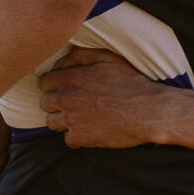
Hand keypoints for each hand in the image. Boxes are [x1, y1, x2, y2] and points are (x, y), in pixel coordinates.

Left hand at [37, 48, 178, 148]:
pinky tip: (92, 130)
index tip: (67, 90)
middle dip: (57, 104)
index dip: (54, 86)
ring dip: (64, 121)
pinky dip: (78, 137)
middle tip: (76, 105)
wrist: (150, 111)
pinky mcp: (79, 138)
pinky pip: (67, 139)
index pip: (44, 83)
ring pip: (52, 123)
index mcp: (70, 77)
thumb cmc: (131, 83)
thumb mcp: (108, 58)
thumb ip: (80, 56)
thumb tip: (60, 61)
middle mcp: (66, 98)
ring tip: (83, 118)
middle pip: (45, 103)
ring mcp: (71, 119)